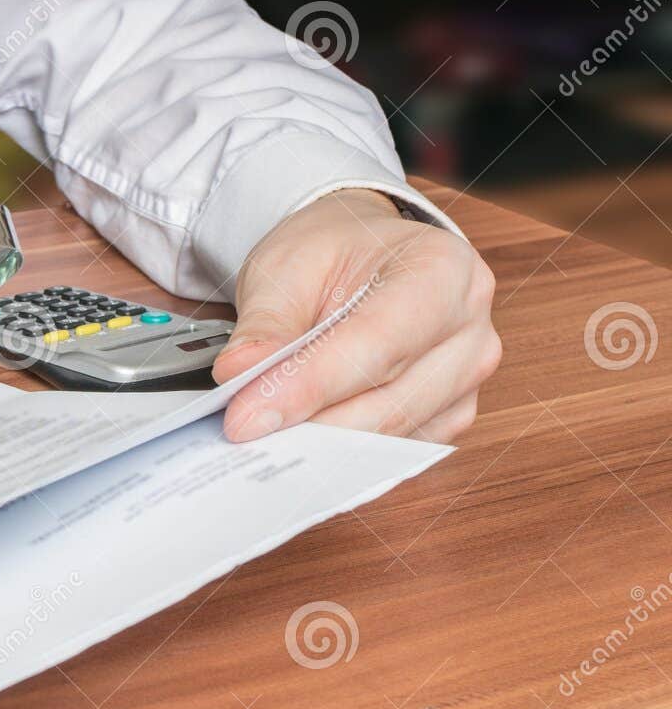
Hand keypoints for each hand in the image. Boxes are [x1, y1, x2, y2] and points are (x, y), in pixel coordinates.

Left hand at [212, 188, 500, 443]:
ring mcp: (465, 379)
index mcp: (443, 271)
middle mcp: (469, 330)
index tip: (247, 416)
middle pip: (388, 402)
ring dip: (321, 447)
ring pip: (390, 435)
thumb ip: (265, 324)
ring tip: (261, 442)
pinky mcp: (448, 416)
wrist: (362, 257)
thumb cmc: (334, 253)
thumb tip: (240, 374)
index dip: (308, 386)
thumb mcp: (286, 267)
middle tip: (242, 436)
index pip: (376, 343)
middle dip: (308, 426)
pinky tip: (296, 446)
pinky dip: (341, 455)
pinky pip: (393, 451)